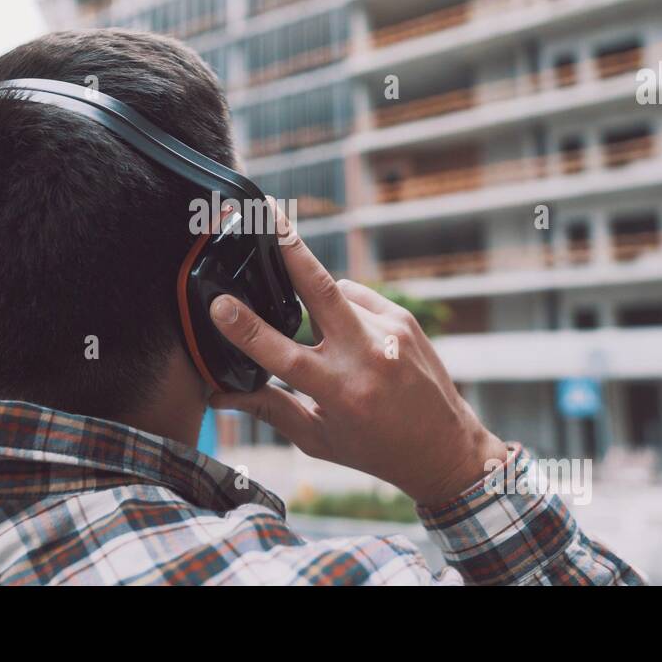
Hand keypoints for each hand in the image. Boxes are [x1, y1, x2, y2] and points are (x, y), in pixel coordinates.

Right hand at [207, 206, 506, 507]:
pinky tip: (347, 333)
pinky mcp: (404, 319)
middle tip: (265, 213)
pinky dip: (343, 308)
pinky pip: (357, 296)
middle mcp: (366, 357)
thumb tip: (218, 393)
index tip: (219, 305)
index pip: (283, 354)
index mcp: (339, 392)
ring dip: (315, 301)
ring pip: (334, 291)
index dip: (246, 329)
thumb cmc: (375, 449)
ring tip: (320, 333)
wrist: (444, 447)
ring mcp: (389, 332)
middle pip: (319, 288)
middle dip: (289, 247)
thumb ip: (268, 409)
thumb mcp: (317, 438)